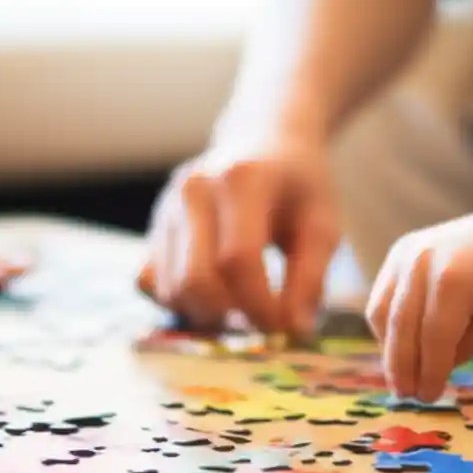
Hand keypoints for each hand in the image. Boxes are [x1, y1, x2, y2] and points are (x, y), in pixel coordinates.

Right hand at [138, 137, 339, 336]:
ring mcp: (166, 207)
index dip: (259, 306)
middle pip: (196, 280)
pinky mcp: (154, 227)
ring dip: (207, 315)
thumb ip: (310, 278)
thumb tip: (293, 332)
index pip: (238, 260)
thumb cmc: (299, 186)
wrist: (263, 141)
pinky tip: (214, 295)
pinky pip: (151, 283)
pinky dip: (180, 303)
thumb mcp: (322, 224)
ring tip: (243, 308)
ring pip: (171, 288)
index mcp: (240, 180)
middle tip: (261, 325)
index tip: (283, 330)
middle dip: (230, 318)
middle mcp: (193, 190)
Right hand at [366, 205, 472, 401]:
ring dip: (389, 347)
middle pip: (401, 327)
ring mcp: (407, 252)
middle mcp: (422, 262)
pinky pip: (384, 294)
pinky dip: (388, 323)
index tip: (428, 398)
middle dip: (402, 367)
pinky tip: (402, 345)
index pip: (433, 339)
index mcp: (454, 280)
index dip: (429, 373)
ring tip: (402, 375)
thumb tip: (430, 371)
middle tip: (406, 396)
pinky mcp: (401, 249)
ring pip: (382, 311)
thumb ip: (463, 347)